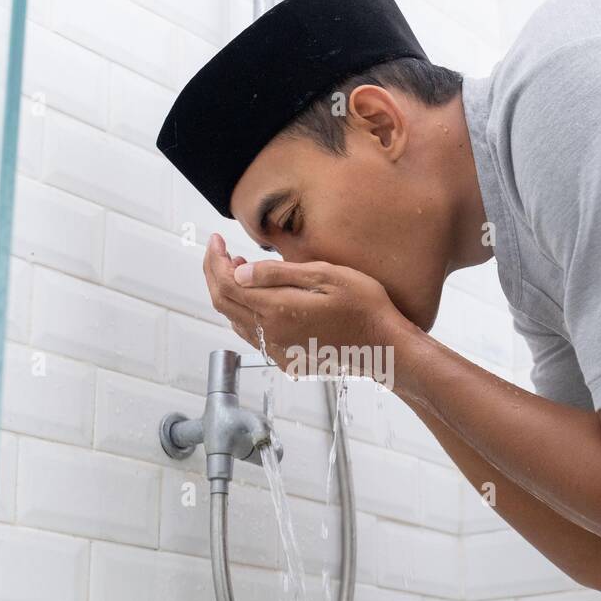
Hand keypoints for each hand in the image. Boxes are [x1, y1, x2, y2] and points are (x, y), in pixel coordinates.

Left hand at [201, 232, 405, 380]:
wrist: (385, 347)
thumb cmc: (364, 307)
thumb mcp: (325, 276)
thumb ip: (279, 274)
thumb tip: (240, 271)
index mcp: (277, 310)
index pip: (227, 283)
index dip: (215, 260)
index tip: (216, 240)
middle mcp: (271, 334)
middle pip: (223, 302)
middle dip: (214, 273)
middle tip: (220, 250)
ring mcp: (277, 350)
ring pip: (235, 319)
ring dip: (229, 292)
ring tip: (239, 268)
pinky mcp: (286, 359)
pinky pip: (252, 334)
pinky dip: (244, 311)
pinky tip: (257, 297)